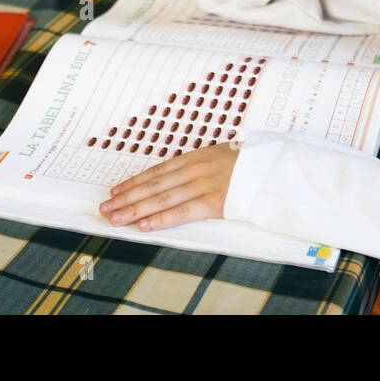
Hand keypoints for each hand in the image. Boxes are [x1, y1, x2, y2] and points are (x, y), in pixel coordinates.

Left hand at [99, 142, 239, 231]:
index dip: (134, 183)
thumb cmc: (249, 163)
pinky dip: (161, 218)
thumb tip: (176, 176)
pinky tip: (144, 224)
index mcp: (195, 157)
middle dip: (126, 198)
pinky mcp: (214, 201)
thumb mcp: (220, 156)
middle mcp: (194, 169)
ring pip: (161, 198)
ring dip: (135, 209)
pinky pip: (182, 212)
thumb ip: (198, 166)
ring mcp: (203, 185)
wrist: (274, 166)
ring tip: (116, 218)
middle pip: (153, 185)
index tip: (116, 191)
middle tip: (105, 208)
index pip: (156, 172)